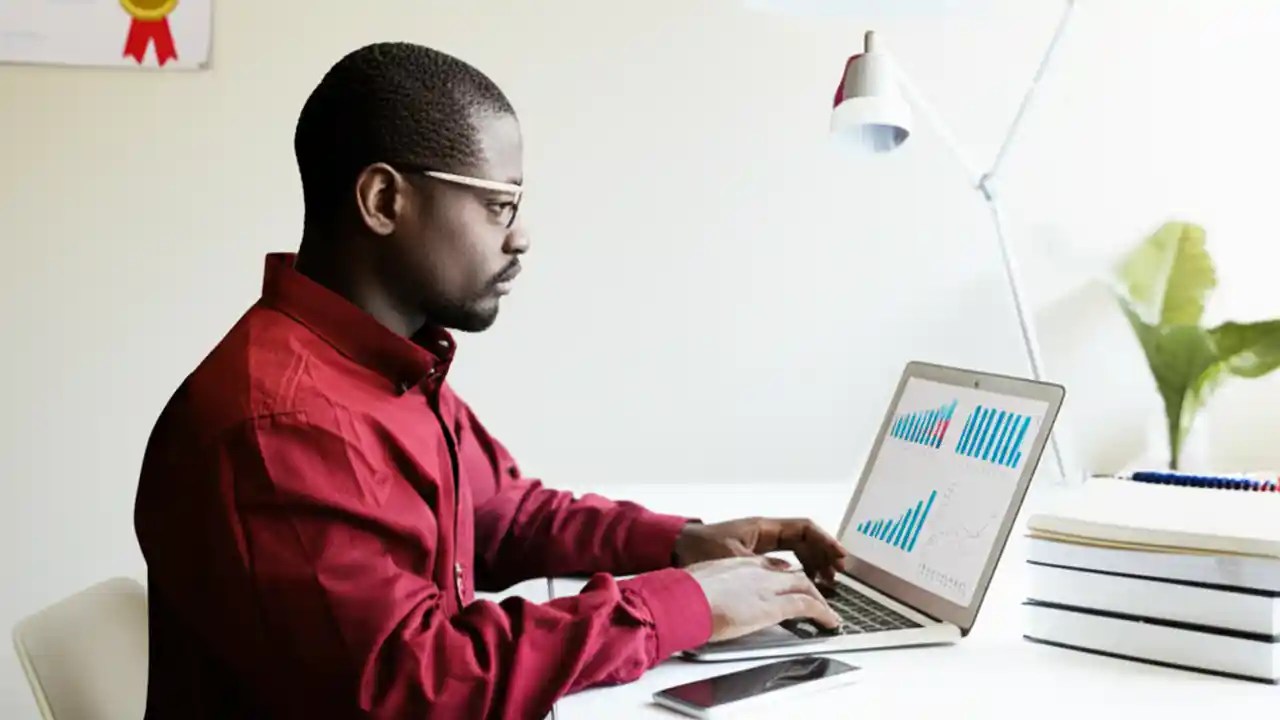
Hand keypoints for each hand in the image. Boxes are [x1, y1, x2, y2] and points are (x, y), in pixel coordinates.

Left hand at [673, 517, 849, 584]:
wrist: (675, 548)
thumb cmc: (699, 548)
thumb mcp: (733, 558)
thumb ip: (762, 566)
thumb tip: (790, 574)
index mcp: (763, 527)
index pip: (804, 528)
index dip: (825, 541)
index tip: (839, 556)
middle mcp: (765, 532)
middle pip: (805, 539)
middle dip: (823, 555)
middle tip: (836, 574)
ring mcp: (760, 543)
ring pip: (797, 550)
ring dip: (813, 563)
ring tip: (824, 581)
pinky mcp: (754, 556)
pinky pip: (784, 559)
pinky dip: (796, 569)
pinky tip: (801, 583)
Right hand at [685, 556, 840, 642]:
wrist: (681, 598)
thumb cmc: (681, 595)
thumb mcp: (698, 585)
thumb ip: (709, 590)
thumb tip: (701, 602)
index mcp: (735, 565)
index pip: (769, 567)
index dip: (783, 576)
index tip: (790, 584)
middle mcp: (754, 571)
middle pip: (791, 574)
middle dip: (808, 585)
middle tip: (817, 597)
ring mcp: (765, 587)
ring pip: (805, 586)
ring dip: (819, 599)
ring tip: (827, 613)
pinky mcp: (772, 606)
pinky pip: (807, 606)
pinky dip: (823, 613)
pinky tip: (830, 622)